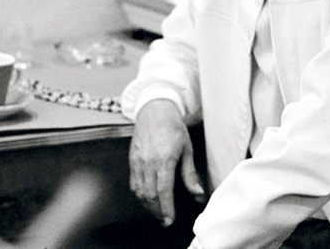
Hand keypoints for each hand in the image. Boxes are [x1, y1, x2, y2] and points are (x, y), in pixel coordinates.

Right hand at [129, 99, 204, 226]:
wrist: (155, 110)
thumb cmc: (173, 127)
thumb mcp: (187, 149)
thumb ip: (190, 174)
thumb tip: (198, 193)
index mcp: (164, 159)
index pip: (163, 191)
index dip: (166, 208)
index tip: (171, 220)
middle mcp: (148, 162)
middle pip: (149, 195)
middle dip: (157, 211)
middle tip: (166, 220)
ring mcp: (137, 161)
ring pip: (139, 191)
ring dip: (148, 205)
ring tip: (158, 212)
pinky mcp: (132, 160)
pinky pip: (133, 183)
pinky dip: (140, 194)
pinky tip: (148, 198)